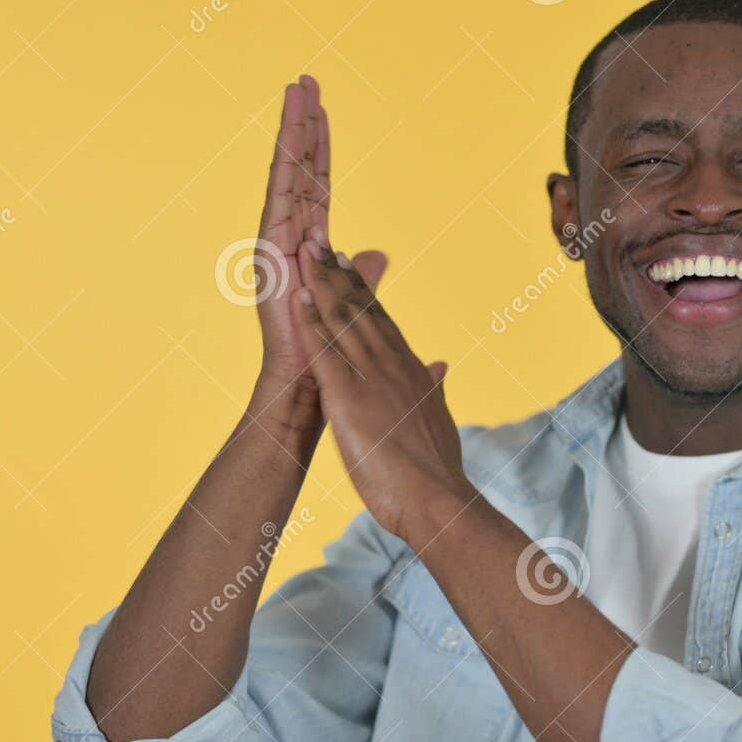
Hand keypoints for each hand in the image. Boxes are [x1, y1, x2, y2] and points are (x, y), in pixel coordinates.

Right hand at [253, 76, 387, 410]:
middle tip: (306, 79)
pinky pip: (281, 202)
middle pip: (300, 169)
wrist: (306, 384)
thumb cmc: (326, 350)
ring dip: (294, 132)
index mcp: (311, 242)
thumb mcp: (352, 300)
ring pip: (289, 175)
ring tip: (297, 91)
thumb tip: (378, 252)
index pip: (319, 183)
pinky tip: (289, 140)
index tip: (325, 108)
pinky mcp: (273, 255)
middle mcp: (290, 236)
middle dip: (303, 124)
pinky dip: (286, 171)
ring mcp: (279, 242)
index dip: (322, 146)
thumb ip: (361, 272)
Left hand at [289, 237, 473, 542]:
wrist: (436, 497)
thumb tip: (440, 367)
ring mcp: (370, 378)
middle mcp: (391, 365)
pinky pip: (325, 351)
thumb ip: (435, 389)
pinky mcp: (348, 397)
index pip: (383, 323)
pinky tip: (301, 298)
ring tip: (308, 254)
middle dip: (340, 276)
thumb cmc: (437, 470)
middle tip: (324, 244)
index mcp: (411, 372)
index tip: (350, 267)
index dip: (364, 293)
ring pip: (343, 321)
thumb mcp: (440, 420)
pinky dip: (312, 321)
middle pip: (362, 311)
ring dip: (323, 285)